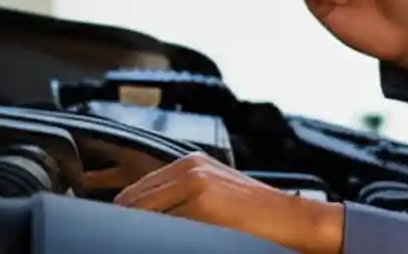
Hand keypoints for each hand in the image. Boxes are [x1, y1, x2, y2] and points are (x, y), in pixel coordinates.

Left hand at [114, 152, 344, 253]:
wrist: (291, 220)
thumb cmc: (255, 213)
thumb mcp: (215, 190)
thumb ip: (179, 193)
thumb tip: (139, 213)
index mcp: (190, 163)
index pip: (136, 190)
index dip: (122, 214)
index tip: (116, 229)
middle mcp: (190, 168)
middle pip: (133, 201)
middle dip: (124, 223)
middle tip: (122, 240)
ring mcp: (195, 186)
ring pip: (144, 215)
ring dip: (139, 233)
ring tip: (140, 243)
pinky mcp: (202, 207)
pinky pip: (164, 229)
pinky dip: (157, 240)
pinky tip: (162, 245)